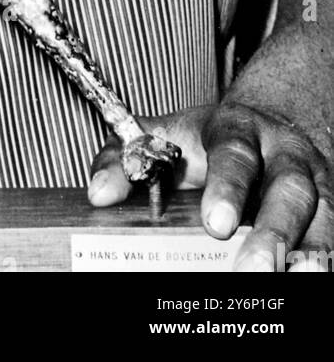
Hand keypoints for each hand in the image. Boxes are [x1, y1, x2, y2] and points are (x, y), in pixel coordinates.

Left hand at [88, 102, 333, 271]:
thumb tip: (99, 193)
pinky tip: (308, 280)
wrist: (262, 126)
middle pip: (288, 187)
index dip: (228, 187)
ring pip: (321, 214)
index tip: (215, 224)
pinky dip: (323, 257)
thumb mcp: (162, 137)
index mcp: (235, 128)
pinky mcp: (327, 210)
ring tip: (296, 283)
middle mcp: (281, 152)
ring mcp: (311, 181)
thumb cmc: (203, 140)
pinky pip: (331, 234)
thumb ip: (127, 160)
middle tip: (254, 269)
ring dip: (309, 252)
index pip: (234, 152)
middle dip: (274, 230)